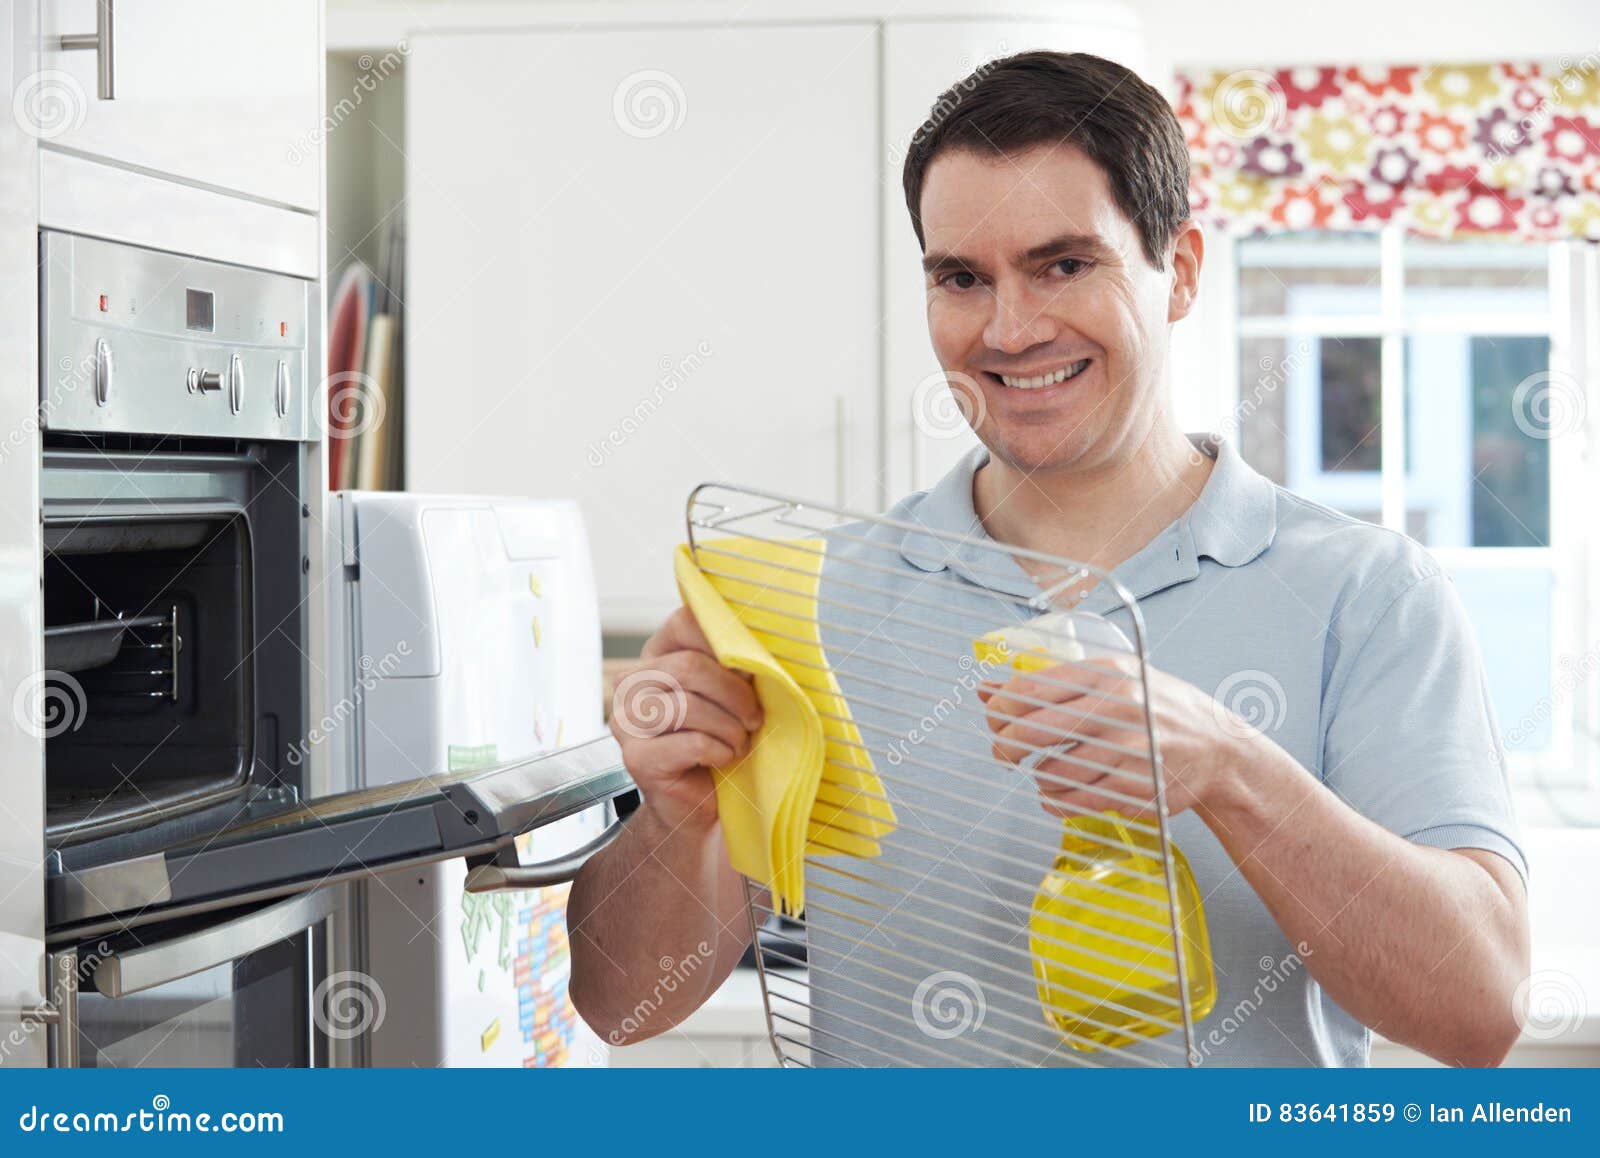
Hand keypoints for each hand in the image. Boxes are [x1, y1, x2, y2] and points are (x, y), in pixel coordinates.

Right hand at [609, 606, 763, 832]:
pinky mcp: (635, 757)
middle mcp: (633, 684)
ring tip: (738, 743)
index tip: (751, 669)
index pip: (684, 623)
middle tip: (754, 718)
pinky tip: (722, 759)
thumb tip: (759, 647)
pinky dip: (719, 752)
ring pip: (689, 705)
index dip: (724, 642)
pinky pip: (691, 742)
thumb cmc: (720, 745)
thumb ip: (735, 666)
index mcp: (656, 657)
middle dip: (735, 694)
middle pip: (689, 666)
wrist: (704, 808)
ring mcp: (627, 721)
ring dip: (729, 728)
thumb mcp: (731, 697)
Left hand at [978, 657, 1248, 819]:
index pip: (1031, 689)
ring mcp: (1128, 751)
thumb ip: (1051, 683)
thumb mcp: (1112, 680)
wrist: (1219, 749)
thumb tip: (986, 689)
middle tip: (1003, 752)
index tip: (994, 717)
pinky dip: (1056, 800)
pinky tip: (1058, 793)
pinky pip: (1073, 800)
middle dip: (1005, 745)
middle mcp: (1118, 708)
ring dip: (1038, 777)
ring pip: (1050, 772)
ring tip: (1046, 773)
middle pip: (1032, 731)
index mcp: (1108, 673)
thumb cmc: (1158, 709)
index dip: (1000, 707)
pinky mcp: (1135, 788)